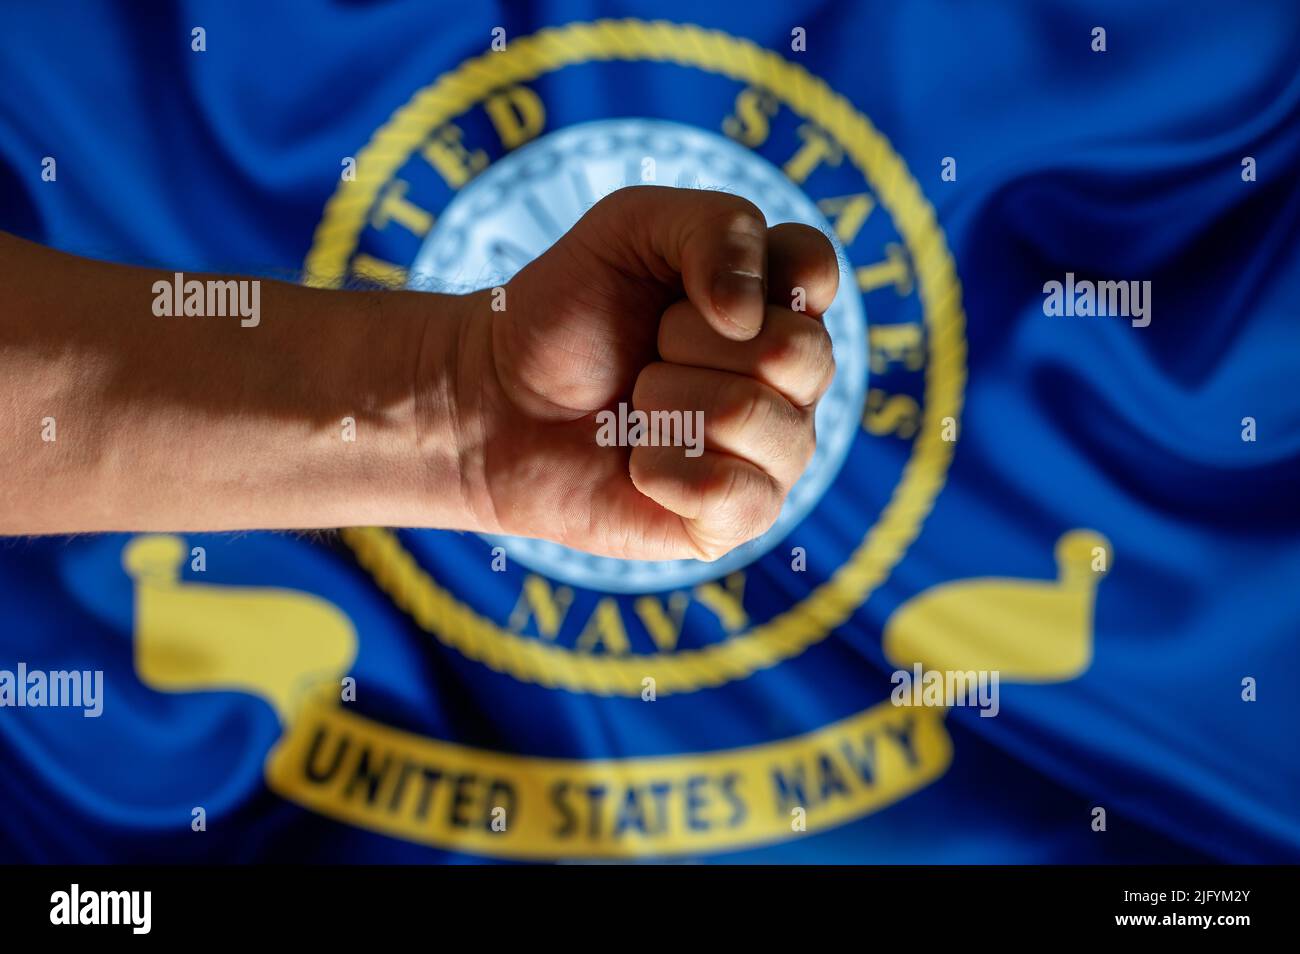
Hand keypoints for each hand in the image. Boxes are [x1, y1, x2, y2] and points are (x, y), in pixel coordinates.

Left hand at [448, 186, 838, 560]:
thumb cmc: (567, 313)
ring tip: (637, 408)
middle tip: (646, 352)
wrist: (494, 400)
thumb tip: (747, 320)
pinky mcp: (740, 517)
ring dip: (667, 405)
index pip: (815, 270)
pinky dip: (663, 468)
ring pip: (758, 419)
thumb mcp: (633, 226)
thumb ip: (716, 230)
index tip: (682, 288)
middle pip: (796, 352)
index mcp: (777, 302)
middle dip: (689, 342)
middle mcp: (792, 380)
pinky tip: (639, 464)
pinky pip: (732, 491)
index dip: (748, 273)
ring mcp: (774, 452)